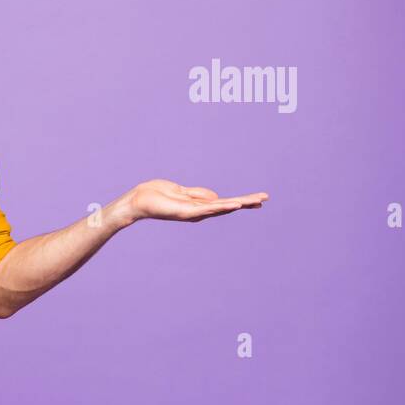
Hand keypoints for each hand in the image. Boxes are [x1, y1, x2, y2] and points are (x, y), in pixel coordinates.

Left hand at [122, 178, 267, 225]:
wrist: (138, 201)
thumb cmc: (156, 195)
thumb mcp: (181, 191)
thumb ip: (198, 194)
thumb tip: (216, 197)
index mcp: (198, 206)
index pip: (224, 203)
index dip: (241, 201)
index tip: (258, 199)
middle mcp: (199, 211)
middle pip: (227, 206)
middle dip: (246, 202)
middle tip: (265, 198)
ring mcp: (193, 212)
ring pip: (221, 207)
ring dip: (239, 204)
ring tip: (256, 201)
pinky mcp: (186, 212)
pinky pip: (207, 209)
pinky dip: (221, 207)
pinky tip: (234, 205)